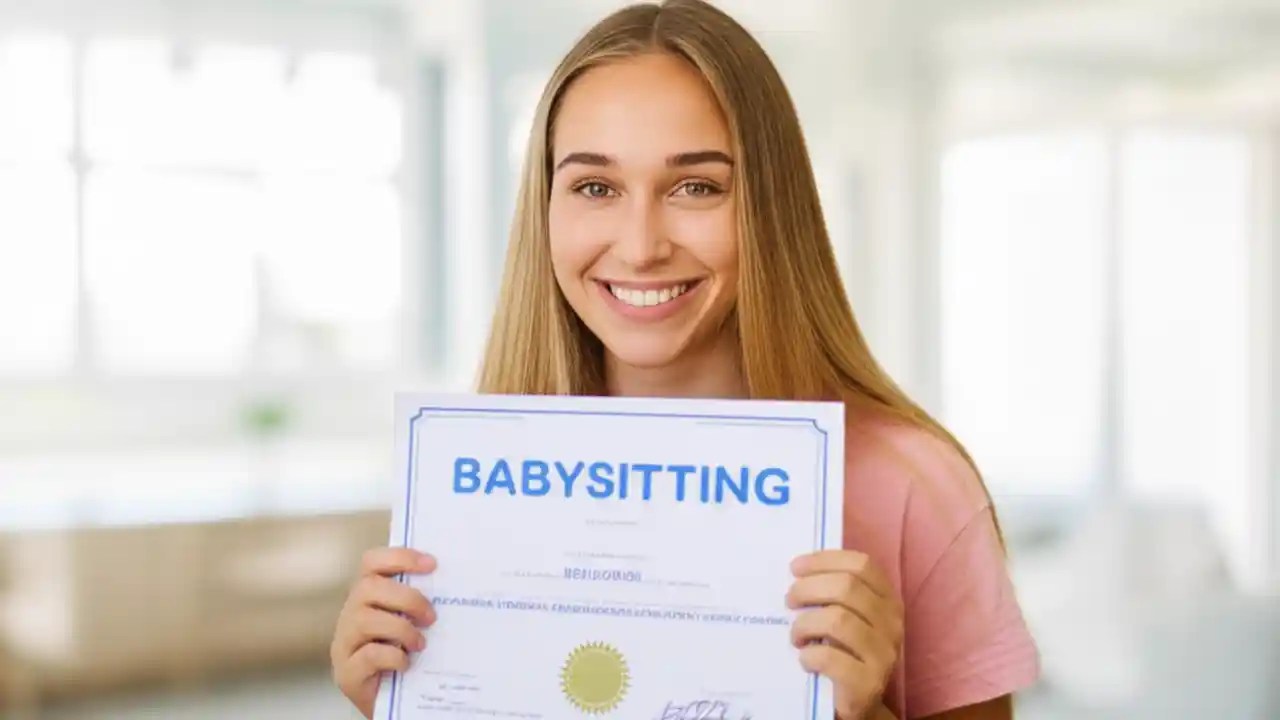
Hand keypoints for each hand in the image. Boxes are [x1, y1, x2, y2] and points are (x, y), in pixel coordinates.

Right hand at [330, 547, 437, 718]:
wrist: (391, 703)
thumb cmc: (404, 657)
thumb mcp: (411, 624)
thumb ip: (419, 605)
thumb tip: (456, 585)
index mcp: (366, 598)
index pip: (372, 562)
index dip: (400, 557)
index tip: (432, 564)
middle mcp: (349, 615)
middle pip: (368, 587)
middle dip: (407, 598)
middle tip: (431, 617)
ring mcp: (344, 644)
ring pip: (365, 619)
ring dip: (402, 629)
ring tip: (421, 643)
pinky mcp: (347, 672)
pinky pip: (368, 654)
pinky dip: (393, 656)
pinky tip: (406, 663)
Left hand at [787, 550, 903, 719]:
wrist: (859, 702)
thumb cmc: (846, 652)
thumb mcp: (848, 616)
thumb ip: (834, 593)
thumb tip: (797, 570)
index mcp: (888, 600)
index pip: (861, 564)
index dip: (824, 560)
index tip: (795, 567)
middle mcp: (892, 623)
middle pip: (846, 587)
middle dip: (808, 589)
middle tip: (789, 600)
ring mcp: (884, 654)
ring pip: (837, 620)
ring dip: (805, 624)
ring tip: (796, 635)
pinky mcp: (869, 683)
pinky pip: (830, 658)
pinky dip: (809, 655)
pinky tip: (805, 659)